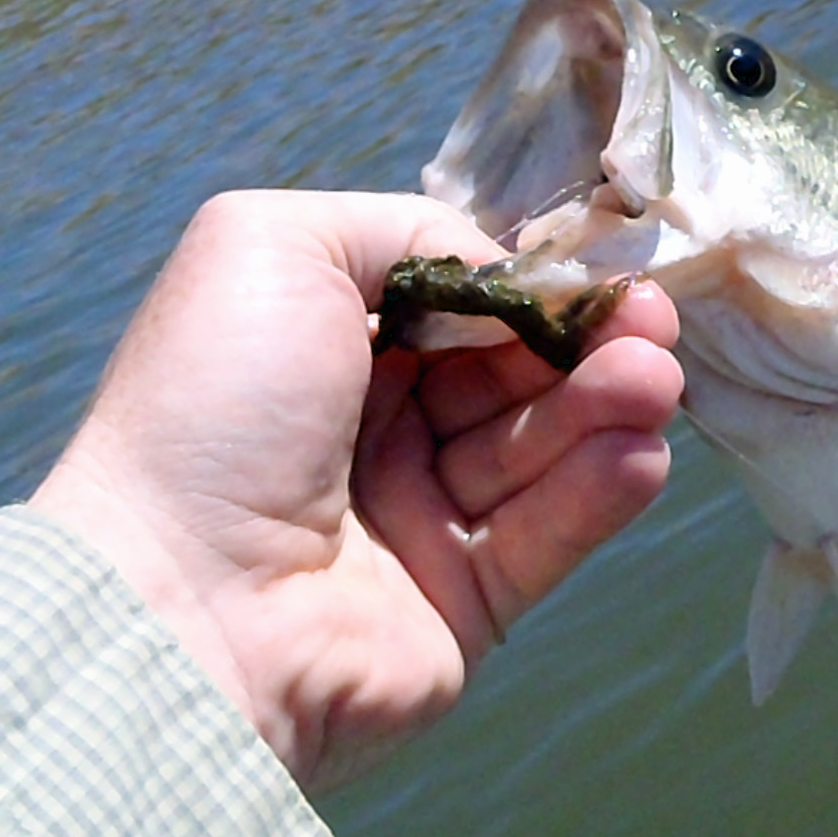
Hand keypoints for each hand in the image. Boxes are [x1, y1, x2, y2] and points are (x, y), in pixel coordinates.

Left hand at [27, 190, 682, 789]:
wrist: (182, 604)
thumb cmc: (220, 406)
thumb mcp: (276, 246)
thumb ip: (403, 231)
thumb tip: (502, 272)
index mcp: (328, 347)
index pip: (461, 305)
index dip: (533, 289)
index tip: (605, 275)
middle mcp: (375, 429)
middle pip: (512, 374)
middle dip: (586, 344)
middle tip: (654, 325)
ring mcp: (420, 521)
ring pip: (539, 449)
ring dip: (606, 408)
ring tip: (655, 382)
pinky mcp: (464, 605)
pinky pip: (546, 535)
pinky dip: (600, 491)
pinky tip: (639, 453)